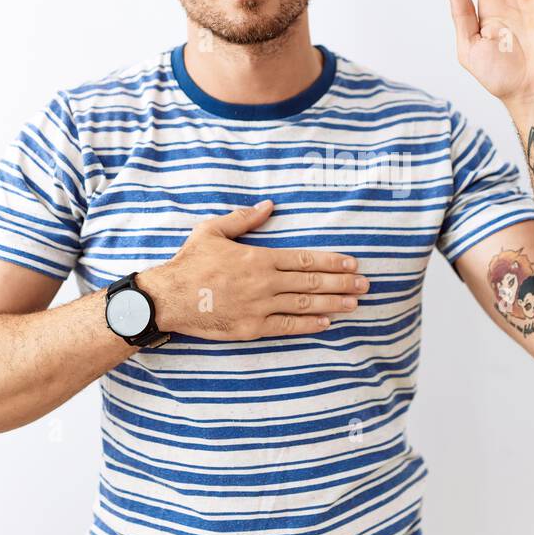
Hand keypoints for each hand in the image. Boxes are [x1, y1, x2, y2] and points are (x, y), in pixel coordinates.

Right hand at [137, 200, 368, 339]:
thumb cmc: (190, 262)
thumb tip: (269, 205)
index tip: (352, 263)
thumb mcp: (213, 230)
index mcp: (259, 258)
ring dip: (333, 303)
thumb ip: (244, 219)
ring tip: (355, 303)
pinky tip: (326, 322)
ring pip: (304, 304)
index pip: (305, 259)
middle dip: (341, 283)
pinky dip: (308, 325)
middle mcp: (264, 283)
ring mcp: (259, 307)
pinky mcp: (251, 329)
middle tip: (365, 284)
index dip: (332, 262)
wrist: (168, 298)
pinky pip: (287, 327)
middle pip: (311, 282)